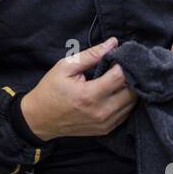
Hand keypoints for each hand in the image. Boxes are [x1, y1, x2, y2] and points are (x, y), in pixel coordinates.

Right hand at [19, 37, 136, 141]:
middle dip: (131, 76)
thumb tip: (113, 43)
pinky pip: (126, 114)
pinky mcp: (105, 129)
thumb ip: (90, 55)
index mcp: (89, 95)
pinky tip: (116, 92)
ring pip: (132, 104)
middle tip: (123, 66)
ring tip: (119, 78)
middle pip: (132, 92)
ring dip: (130, 89)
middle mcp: (101, 112)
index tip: (121, 56)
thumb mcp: (65, 67)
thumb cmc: (50, 90)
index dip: (125, 63)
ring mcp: (105, 123)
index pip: (121, 77)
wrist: (40, 119)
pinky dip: (126, 102)